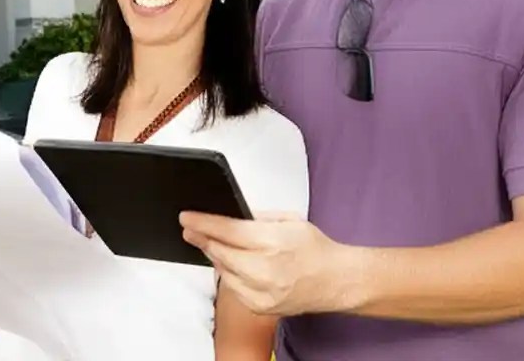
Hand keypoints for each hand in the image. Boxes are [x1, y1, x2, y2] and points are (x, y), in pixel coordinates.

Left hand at [180, 210, 358, 316]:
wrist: (336, 281)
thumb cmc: (314, 248)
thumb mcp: (289, 220)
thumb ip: (257, 218)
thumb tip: (228, 215)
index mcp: (274, 242)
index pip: (229, 231)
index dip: (203, 224)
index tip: (186, 218)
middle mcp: (267, 270)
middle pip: (221, 252)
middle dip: (202, 239)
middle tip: (189, 229)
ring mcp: (262, 293)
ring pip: (224, 271)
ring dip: (216, 256)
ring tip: (213, 243)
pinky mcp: (260, 307)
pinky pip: (233, 287)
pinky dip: (229, 274)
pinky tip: (233, 264)